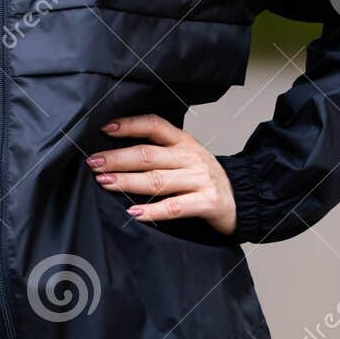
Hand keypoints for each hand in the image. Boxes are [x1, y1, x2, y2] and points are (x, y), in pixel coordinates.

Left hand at [85, 114, 236, 235]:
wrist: (245, 198)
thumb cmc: (206, 179)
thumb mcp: (186, 157)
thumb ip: (160, 153)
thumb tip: (116, 154)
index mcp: (184, 142)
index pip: (154, 125)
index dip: (129, 125)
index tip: (105, 129)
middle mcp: (191, 157)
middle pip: (148, 155)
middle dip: (117, 158)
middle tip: (94, 162)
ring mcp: (200, 179)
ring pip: (156, 180)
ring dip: (127, 181)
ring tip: (104, 182)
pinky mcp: (207, 202)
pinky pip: (175, 207)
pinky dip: (153, 210)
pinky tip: (134, 213)